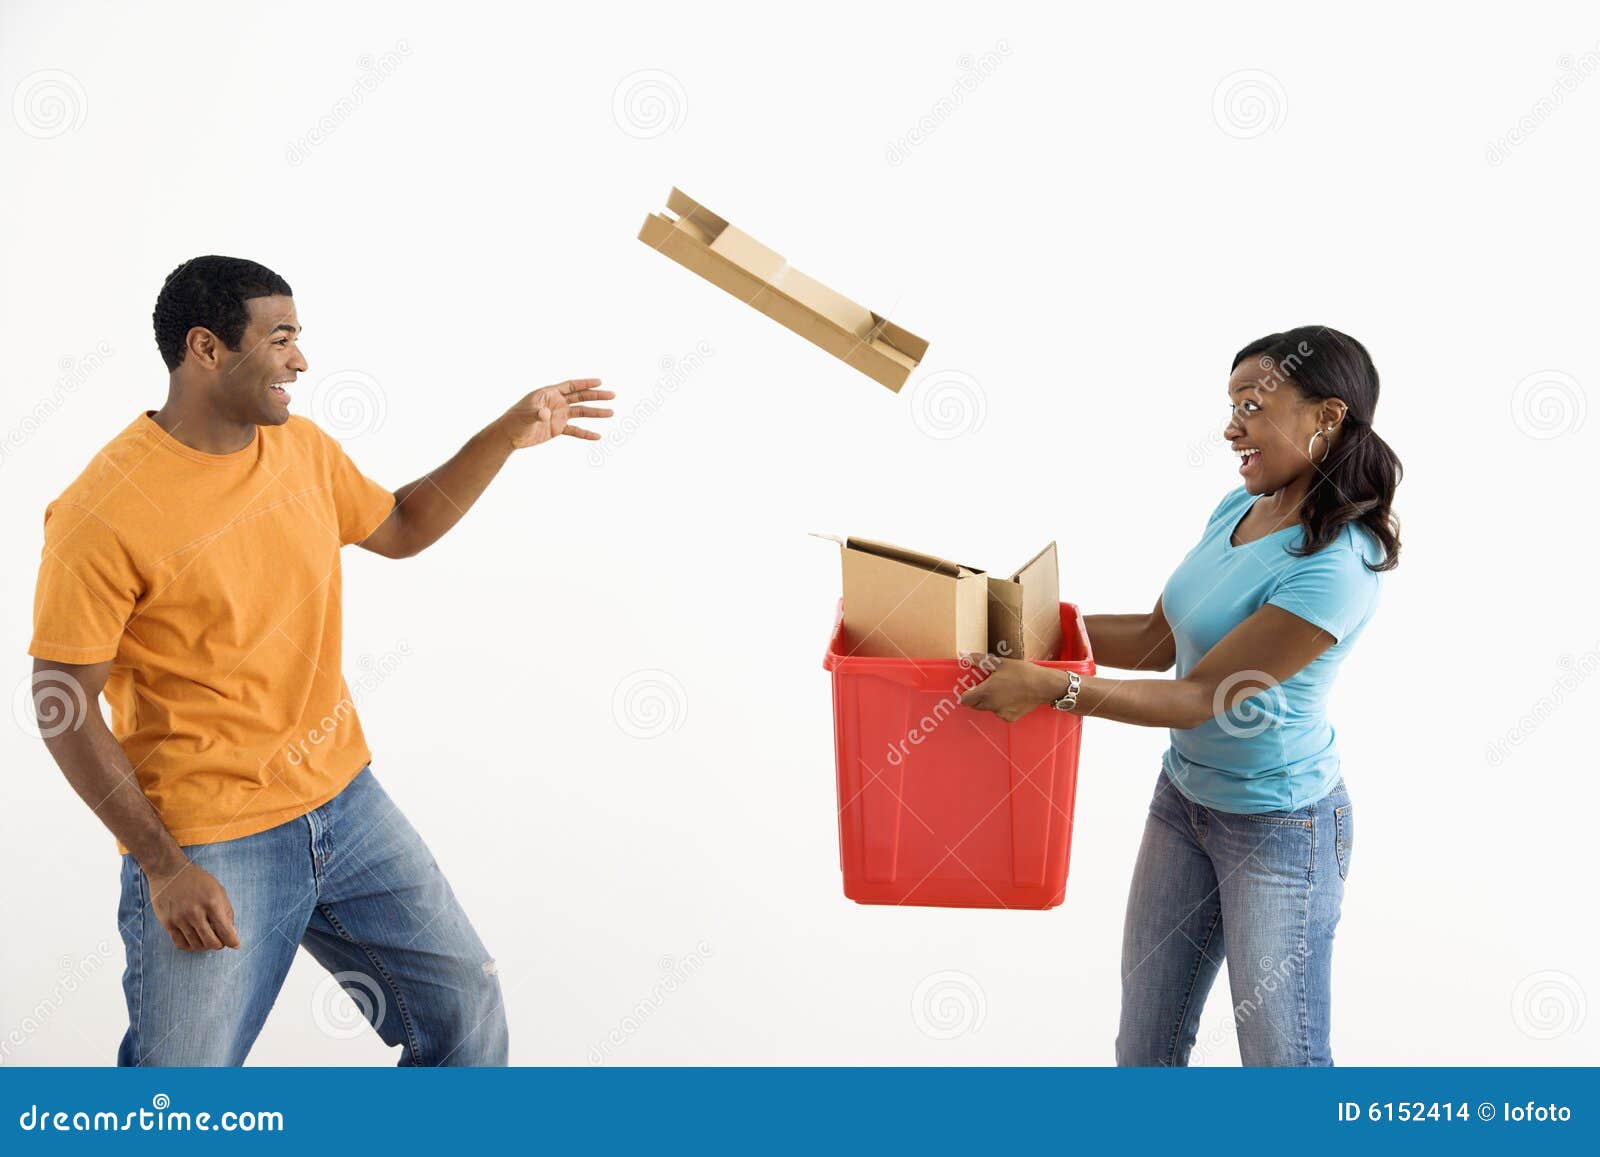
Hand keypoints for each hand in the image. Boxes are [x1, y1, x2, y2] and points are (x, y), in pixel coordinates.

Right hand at [145, 859, 239, 951]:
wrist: (169, 871)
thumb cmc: (197, 880)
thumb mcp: (218, 890)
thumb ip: (226, 911)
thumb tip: (232, 933)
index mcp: (212, 902)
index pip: (225, 931)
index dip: (233, 942)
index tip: (235, 944)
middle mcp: (196, 912)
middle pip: (211, 942)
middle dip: (220, 945)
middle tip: (221, 942)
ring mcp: (180, 919)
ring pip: (196, 945)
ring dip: (205, 947)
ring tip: (208, 940)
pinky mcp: (167, 923)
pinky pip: (180, 943)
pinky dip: (190, 947)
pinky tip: (195, 942)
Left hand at [498, 378, 615, 448]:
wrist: (509, 435)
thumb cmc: (515, 421)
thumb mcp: (525, 416)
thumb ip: (536, 414)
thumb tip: (545, 415)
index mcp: (549, 394)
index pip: (571, 386)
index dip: (585, 383)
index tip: (600, 382)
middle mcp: (556, 403)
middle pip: (580, 397)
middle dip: (596, 396)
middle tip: (612, 395)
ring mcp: (558, 415)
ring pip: (581, 412)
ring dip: (595, 413)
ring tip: (611, 412)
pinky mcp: (557, 429)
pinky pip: (575, 430)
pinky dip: (586, 433)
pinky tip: (597, 436)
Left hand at [958, 656, 1059, 722]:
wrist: (1043, 686)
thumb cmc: (1021, 673)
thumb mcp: (1000, 663)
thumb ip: (980, 660)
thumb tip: (964, 655)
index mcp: (986, 692)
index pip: (965, 700)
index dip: (965, 694)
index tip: (970, 687)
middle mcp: (991, 706)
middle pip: (975, 705)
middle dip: (976, 697)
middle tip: (985, 686)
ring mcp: (1001, 713)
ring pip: (988, 709)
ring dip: (989, 702)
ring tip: (1001, 689)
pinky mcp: (1010, 718)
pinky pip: (1000, 713)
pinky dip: (1001, 707)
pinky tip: (1010, 697)